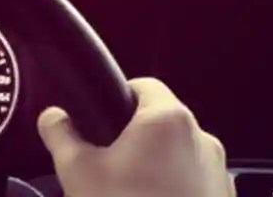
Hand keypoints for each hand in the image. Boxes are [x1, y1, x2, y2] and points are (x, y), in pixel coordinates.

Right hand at [37, 78, 233, 196]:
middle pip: (161, 124)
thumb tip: (52, 116)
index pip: (143, 86)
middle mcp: (203, 139)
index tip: (98, 123)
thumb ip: (61, 135)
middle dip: (133, 140)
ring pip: (178, 157)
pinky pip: (193, 185)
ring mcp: (219, 174)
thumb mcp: (78, 172)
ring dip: (155, 168)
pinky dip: (174, 192)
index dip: (117, 99)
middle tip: (106, 166)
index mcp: (168, 120)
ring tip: (127, 195)